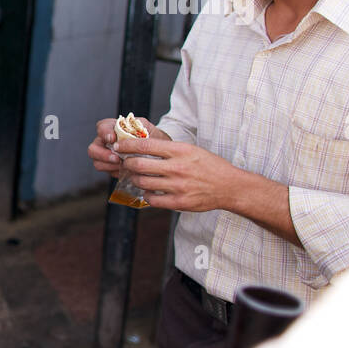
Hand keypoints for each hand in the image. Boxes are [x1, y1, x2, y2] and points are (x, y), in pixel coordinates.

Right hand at [87, 116, 165, 174]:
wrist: (156, 151)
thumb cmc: (149, 136)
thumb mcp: (145, 126)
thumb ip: (137, 124)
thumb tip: (131, 130)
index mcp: (112, 128)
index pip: (101, 127)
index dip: (104, 133)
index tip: (112, 138)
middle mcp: (105, 142)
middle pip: (93, 148)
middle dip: (102, 154)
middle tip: (116, 158)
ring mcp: (105, 155)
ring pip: (96, 162)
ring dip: (108, 165)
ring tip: (122, 165)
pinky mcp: (110, 166)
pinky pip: (106, 171)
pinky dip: (114, 171)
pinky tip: (124, 169)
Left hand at [114, 136, 237, 211]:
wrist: (230, 186)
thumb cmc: (209, 166)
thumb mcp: (191, 150)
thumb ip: (169, 149)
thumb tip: (142, 147)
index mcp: (180, 151)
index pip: (145, 145)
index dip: (127, 146)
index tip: (119, 147)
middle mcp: (177, 168)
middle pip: (138, 165)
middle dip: (127, 164)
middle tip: (126, 163)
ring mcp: (177, 186)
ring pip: (142, 182)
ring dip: (135, 179)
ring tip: (138, 177)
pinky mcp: (178, 202)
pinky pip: (152, 199)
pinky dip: (146, 194)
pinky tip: (149, 191)